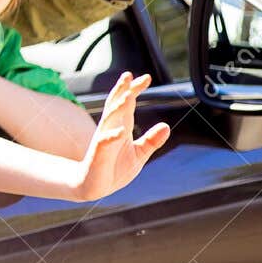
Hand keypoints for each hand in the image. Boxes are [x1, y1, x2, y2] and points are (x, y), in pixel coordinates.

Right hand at [70, 72, 169, 201]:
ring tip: (127, 97)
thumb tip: (166, 126)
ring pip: (110, 119)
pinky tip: (120, 132)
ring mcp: (104, 140)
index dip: (134, 90)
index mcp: (122, 127)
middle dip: (122, 90)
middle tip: (130, 75)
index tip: (146, 77)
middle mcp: (111, 129)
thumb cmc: (115, 169)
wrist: (95, 186)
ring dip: (117, 108)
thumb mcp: (139, 154)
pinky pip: (104, 143)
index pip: (127, 103)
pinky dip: (111, 136)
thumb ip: (151, 140)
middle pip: (116, 105)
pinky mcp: (99, 155)